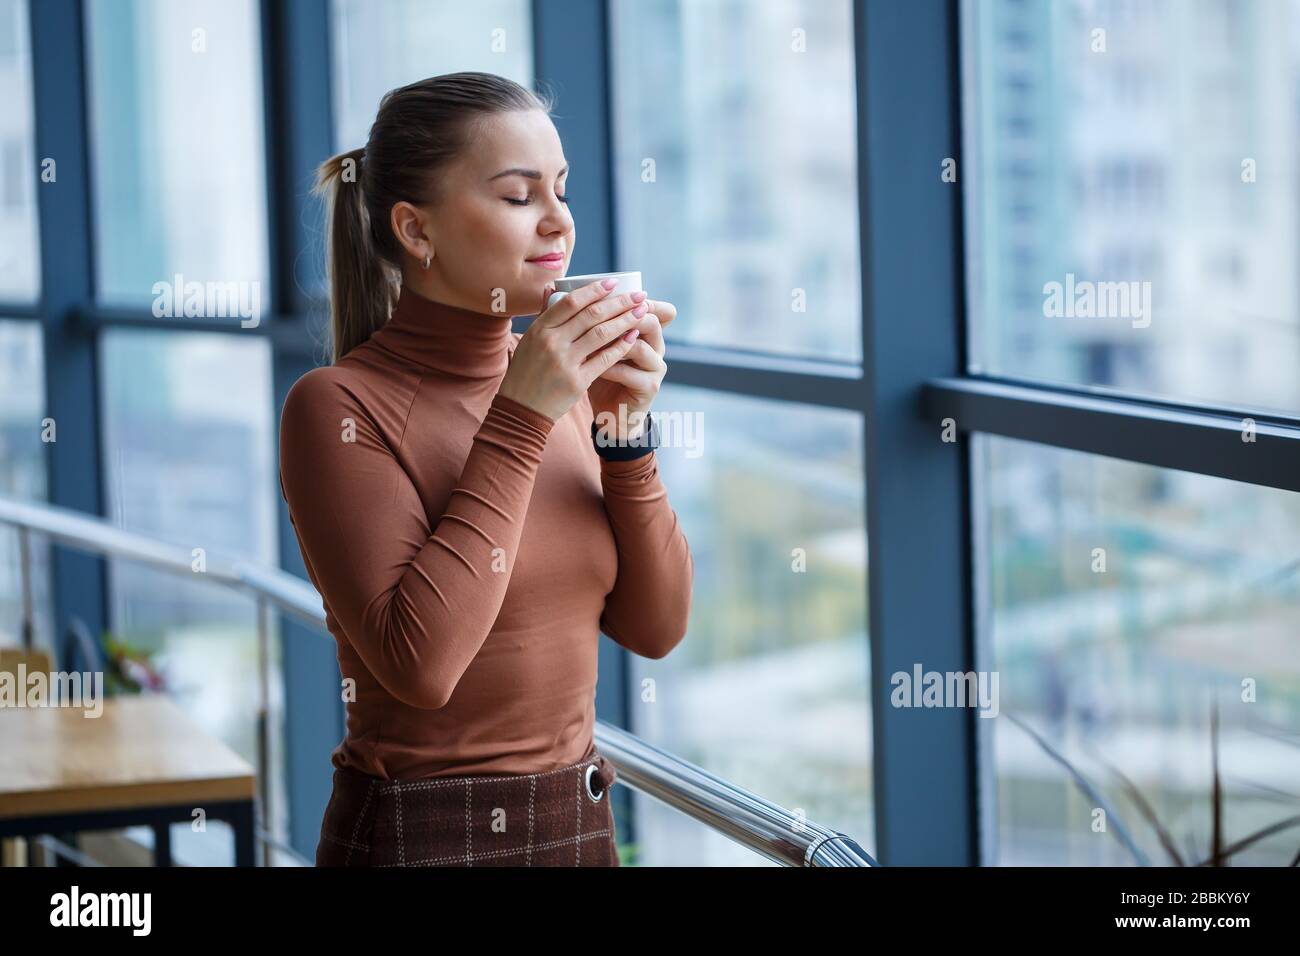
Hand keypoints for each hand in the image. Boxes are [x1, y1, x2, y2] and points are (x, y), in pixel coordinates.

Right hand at [497, 280, 645, 421]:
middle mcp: (551, 343)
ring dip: (625, 320)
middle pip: (591, 315)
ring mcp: (564, 362)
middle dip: (619, 302)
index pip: (571, 301)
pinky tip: (633, 337)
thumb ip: (544, 314)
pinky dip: (620, 346)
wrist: (521, 409)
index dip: (594, 290)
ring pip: (601, 334)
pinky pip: (604, 359)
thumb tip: (554, 286)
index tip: (614, 282)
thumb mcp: (529, 340)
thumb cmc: (526, 372)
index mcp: (539, 329)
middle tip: (638, 295)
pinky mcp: (576, 382)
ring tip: (641, 312)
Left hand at [588, 296, 674, 441]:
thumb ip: (578, 317)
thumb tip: (551, 287)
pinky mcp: (649, 387)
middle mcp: (655, 345)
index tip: (602, 289)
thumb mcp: (588, 343)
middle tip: (595, 310)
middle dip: (620, 313)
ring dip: (613, 342)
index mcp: (645, 331)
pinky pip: (630, 372)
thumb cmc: (596, 374)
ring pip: (639, 345)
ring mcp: (655, 367)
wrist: (610, 413)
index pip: (646, 305)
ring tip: (589, 341)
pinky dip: (610, 367)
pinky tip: (591, 365)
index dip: (627, 296)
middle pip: (648, 320)